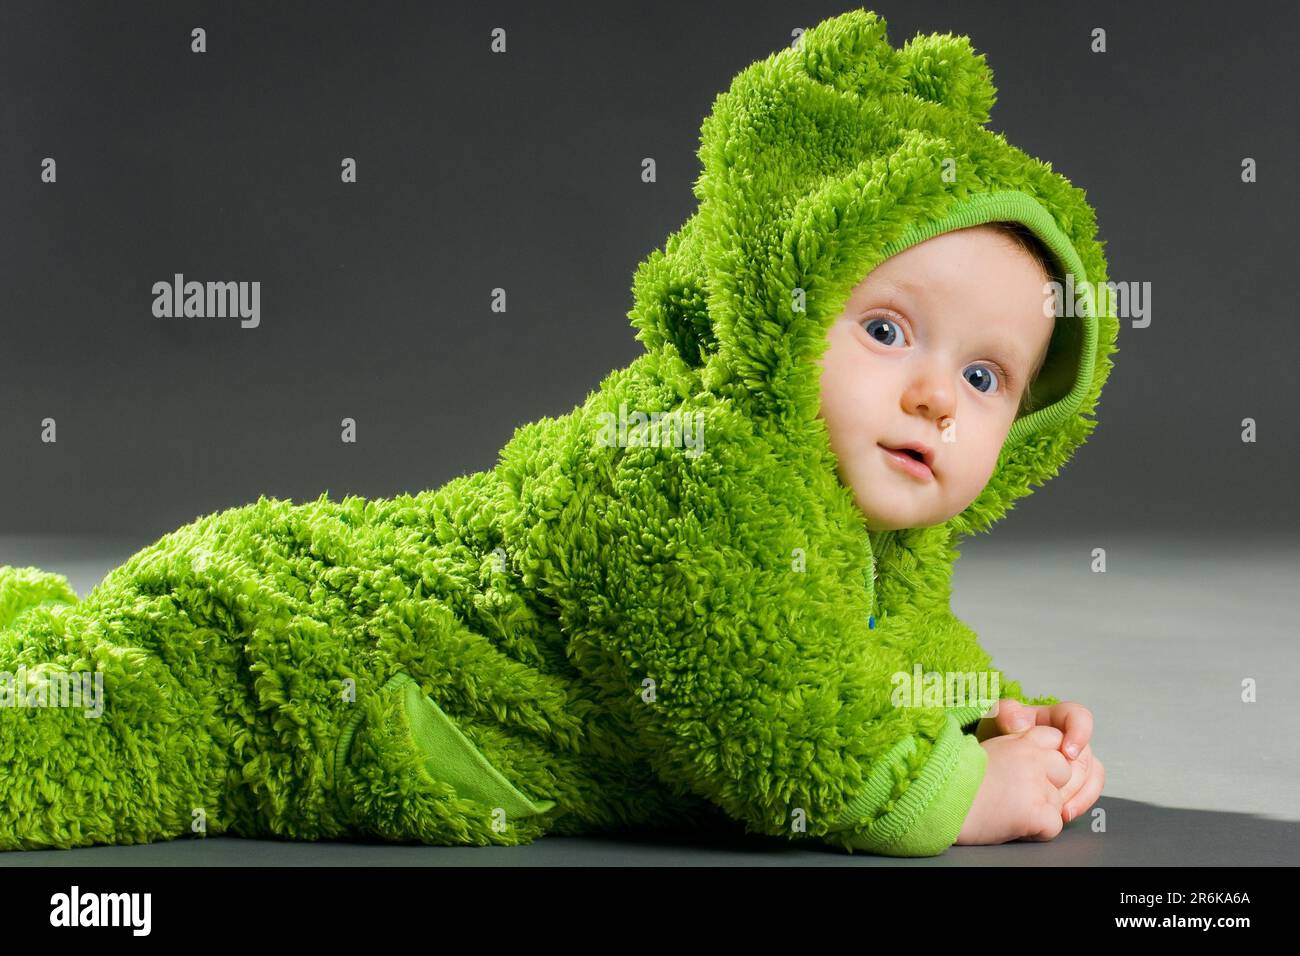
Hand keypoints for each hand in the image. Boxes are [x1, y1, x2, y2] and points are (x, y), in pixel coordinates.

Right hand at [955, 726, 1071, 845]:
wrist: (937, 799)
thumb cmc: (952, 776)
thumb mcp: (986, 747)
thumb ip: (1014, 747)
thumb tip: (1033, 757)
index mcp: (1020, 739)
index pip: (1055, 739)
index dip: (1045, 756)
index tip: (1029, 767)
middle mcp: (1033, 758)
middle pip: (1064, 770)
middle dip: (1049, 784)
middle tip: (1018, 793)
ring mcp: (1036, 786)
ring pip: (1059, 801)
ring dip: (1041, 809)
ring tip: (1009, 809)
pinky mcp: (1037, 813)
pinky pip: (1054, 826)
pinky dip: (1037, 831)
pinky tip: (1012, 823)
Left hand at [975, 699, 1102, 825]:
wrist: (991, 759)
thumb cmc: (996, 735)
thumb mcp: (995, 720)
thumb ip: (1006, 715)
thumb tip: (1020, 722)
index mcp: (1053, 719)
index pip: (1079, 717)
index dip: (1080, 733)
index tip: (1068, 753)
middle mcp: (1068, 739)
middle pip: (1085, 754)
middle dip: (1074, 775)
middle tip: (1056, 789)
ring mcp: (1072, 762)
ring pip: (1091, 776)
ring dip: (1079, 794)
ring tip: (1061, 809)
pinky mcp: (1071, 782)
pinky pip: (1088, 792)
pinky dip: (1079, 804)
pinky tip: (1062, 815)